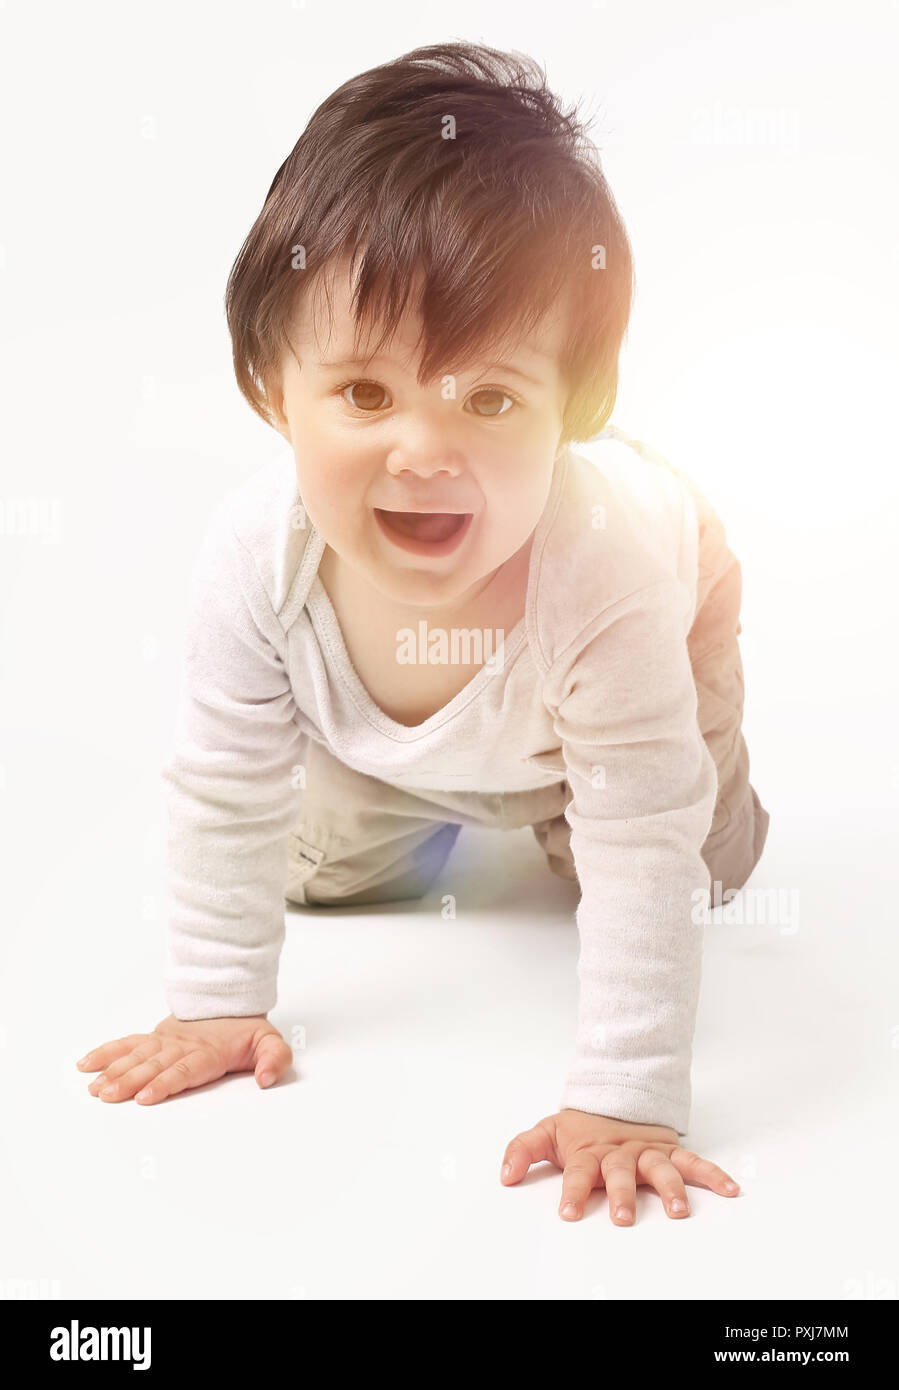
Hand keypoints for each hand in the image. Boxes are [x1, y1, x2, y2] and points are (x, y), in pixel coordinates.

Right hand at [75, 1013, 293, 1104]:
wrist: (230, 1002)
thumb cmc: (247, 1030)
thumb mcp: (270, 1042)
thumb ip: (274, 1059)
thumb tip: (265, 1079)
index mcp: (208, 1051)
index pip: (184, 1069)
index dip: (165, 1082)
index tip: (146, 1096)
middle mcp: (181, 1046)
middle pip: (154, 1065)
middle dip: (131, 1081)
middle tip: (109, 1095)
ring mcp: (164, 1041)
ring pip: (136, 1056)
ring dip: (115, 1071)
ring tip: (96, 1089)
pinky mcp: (153, 1039)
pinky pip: (127, 1044)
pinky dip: (106, 1052)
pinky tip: (86, 1065)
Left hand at [500, 1108, 739, 1223]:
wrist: (614, 1095)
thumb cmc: (580, 1126)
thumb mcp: (547, 1132)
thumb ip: (522, 1151)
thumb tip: (505, 1175)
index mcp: (589, 1152)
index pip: (577, 1172)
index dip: (571, 1191)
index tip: (567, 1212)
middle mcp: (620, 1153)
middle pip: (621, 1173)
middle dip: (622, 1195)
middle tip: (623, 1218)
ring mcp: (647, 1152)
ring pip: (660, 1169)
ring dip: (670, 1189)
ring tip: (678, 1211)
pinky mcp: (669, 1151)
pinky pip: (693, 1162)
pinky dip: (712, 1175)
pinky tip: (730, 1190)